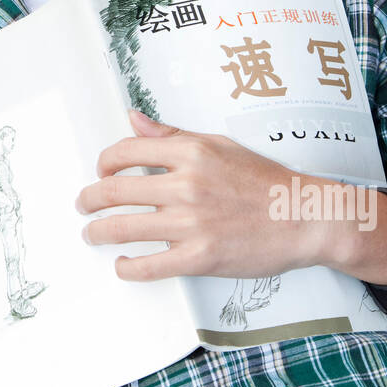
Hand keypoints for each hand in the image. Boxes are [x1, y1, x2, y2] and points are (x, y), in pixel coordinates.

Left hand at [75, 109, 325, 281]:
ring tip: (92, 234)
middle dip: (89, 200)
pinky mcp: (200, 257)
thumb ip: (172, 135)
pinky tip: (123, 265)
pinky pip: (149, 265)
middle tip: (83, 206)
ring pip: (124, 227)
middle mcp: (186, 185)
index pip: (125, 152)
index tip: (100, 173)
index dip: (104, 164)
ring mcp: (192, 223)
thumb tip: (133, 119)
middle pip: (115, 191)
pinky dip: (128, 267)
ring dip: (99, 232)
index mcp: (191, 152)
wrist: (303, 217)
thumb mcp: (219, 145)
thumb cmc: (263, 180)